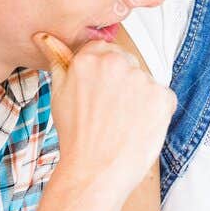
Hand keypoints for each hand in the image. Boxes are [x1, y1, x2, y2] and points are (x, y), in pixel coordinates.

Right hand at [37, 33, 175, 205]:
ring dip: (139, 98)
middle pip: (127, 64)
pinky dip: (156, 113)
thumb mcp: (58, 93)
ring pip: (145, 82)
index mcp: (90, 58)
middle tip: (110, 113)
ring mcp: (143, 80)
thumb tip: (45, 38)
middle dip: (122, 83)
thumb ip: (57, 60)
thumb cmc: (75, 137)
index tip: (100, 93)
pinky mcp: (163, 97)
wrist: (94, 172)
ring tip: (122, 124)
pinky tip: (138, 129)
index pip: (105, 51)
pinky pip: (163, 99)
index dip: (103, 75)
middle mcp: (117, 63)